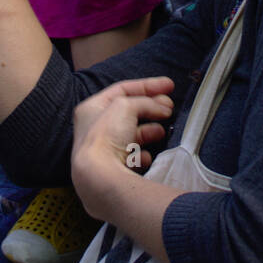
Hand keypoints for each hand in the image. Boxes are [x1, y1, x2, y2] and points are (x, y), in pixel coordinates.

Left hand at [70, 78, 174, 217]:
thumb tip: (162, 107)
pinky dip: (142, 154)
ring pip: (131, 135)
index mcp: (92, 108)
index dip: (148, 85)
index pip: (123, 89)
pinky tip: (148, 156)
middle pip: (129, 112)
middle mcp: (94, 128)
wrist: (99, 177)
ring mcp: (102, 149)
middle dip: (151, 108)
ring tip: (162, 131)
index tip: (169, 86)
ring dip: (149, 131)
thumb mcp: (127, 106)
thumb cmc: (106, 135)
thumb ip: (146, 102)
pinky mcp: (111, 168)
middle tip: (170, 107)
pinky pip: (131, 157)